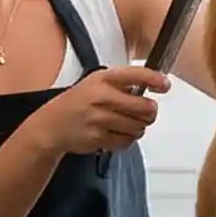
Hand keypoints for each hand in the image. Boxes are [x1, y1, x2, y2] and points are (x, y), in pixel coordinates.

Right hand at [27, 66, 170, 154]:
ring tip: (130, 124)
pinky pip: (126, 141)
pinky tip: (119, 133)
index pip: (135, 75)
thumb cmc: (76, 103)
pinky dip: (128, 139)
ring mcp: (99, 119)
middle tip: (148, 112)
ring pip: (138, 126)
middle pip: (144, 107)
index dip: (154, 80)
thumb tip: (151, 85)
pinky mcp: (98, 138)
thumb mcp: (94, 84)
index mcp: (102, 79)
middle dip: (150, 112)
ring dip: (139, 127)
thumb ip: (120, 84)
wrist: (50, 126)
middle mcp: (101, 97)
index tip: (165, 85)